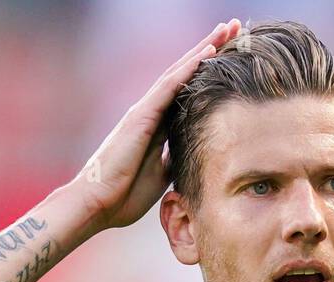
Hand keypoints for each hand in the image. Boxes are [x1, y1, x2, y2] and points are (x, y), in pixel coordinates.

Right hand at [71, 18, 241, 232]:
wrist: (98, 203)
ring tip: (228, 28)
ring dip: (205, 49)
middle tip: (236, 27)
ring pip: (180, 72)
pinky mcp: (141, 117)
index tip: (234, 55)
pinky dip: (189, 69)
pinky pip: (170, 87)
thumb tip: (192, 153)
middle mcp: (151, 111)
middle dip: (211, 49)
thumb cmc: (124, 194)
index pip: (188, 91)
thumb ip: (174, 157)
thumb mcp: (162, 175)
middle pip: (185, 73)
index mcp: (156, 126)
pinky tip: (209, 52)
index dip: (209, 72)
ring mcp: (145, 111)